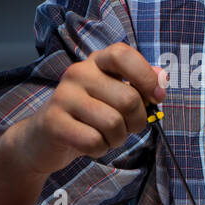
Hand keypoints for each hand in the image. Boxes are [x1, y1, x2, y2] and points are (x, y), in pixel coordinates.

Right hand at [12, 42, 166, 175]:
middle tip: (126, 127)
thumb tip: (162, 80)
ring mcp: (64, 96)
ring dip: (117, 138)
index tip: (157, 97)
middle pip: (128, 99)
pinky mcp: (54, 121)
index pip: (123, 55)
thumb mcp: (113, 95)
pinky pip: (94, 141)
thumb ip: (139, 85)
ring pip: (113, 123)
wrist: (42, 138)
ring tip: (106, 136)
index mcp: (96, 62)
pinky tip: (90, 144)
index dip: (146, 77)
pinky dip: (100, 149)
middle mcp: (78, 73)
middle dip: (136, 122)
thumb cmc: (87, 116)